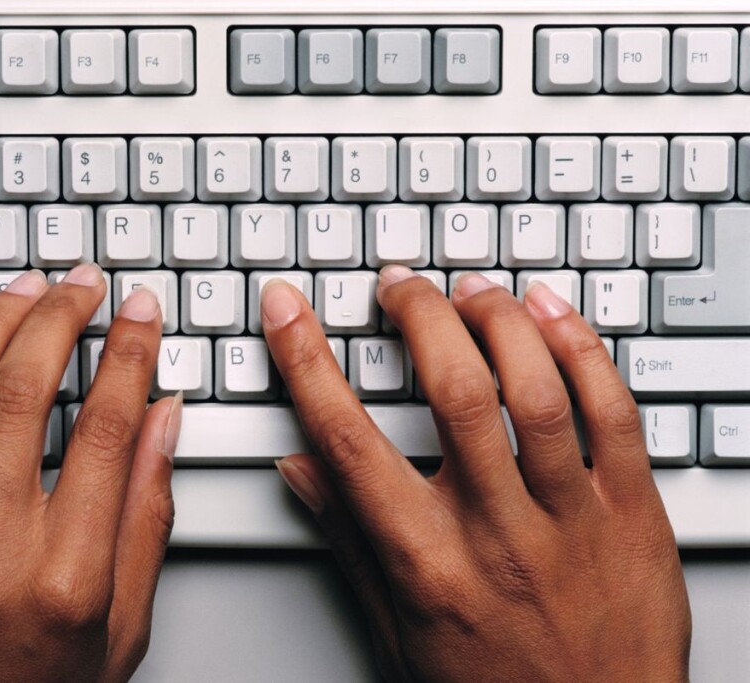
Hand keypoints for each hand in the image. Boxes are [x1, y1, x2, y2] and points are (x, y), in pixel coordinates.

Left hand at [0, 265, 181, 682]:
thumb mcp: (124, 629)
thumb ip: (146, 519)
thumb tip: (161, 423)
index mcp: (66, 579)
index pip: (102, 430)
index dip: (126, 354)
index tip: (137, 312)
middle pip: (18, 396)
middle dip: (56, 321)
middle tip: (81, 285)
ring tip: (22, 291)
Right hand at [262, 268, 690, 681]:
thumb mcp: (396, 629)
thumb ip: (348, 540)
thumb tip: (301, 470)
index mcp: (426, 562)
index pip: (348, 439)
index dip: (307, 360)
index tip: (288, 310)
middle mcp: (497, 533)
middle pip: (454, 392)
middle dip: (419, 315)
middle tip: (399, 284)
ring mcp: (572, 520)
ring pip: (539, 391)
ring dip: (500, 320)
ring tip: (472, 289)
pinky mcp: (634, 515)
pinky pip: (616, 415)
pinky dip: (583, 351)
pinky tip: (554, 317)